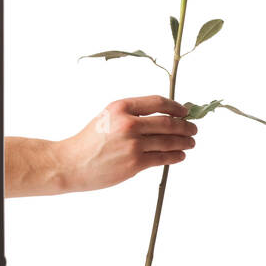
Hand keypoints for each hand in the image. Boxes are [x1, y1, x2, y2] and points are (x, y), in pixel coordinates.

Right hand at [60, 95, 197, 192]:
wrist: (72, 163)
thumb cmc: (90, 141)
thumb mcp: (108, 116)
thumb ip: (132, 114)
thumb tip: (163, 115)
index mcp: (122, 107)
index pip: (158, 102)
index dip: (176, 107)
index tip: (185, 111)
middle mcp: (129, 123)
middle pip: (168, 123)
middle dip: (185, 126)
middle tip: (194, 129)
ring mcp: (133, 144)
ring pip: (168, 141)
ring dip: (184, 142)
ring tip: (191, 143)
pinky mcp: (135, 163)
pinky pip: (162, 158)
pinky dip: (175, 156)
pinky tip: (180, 155)